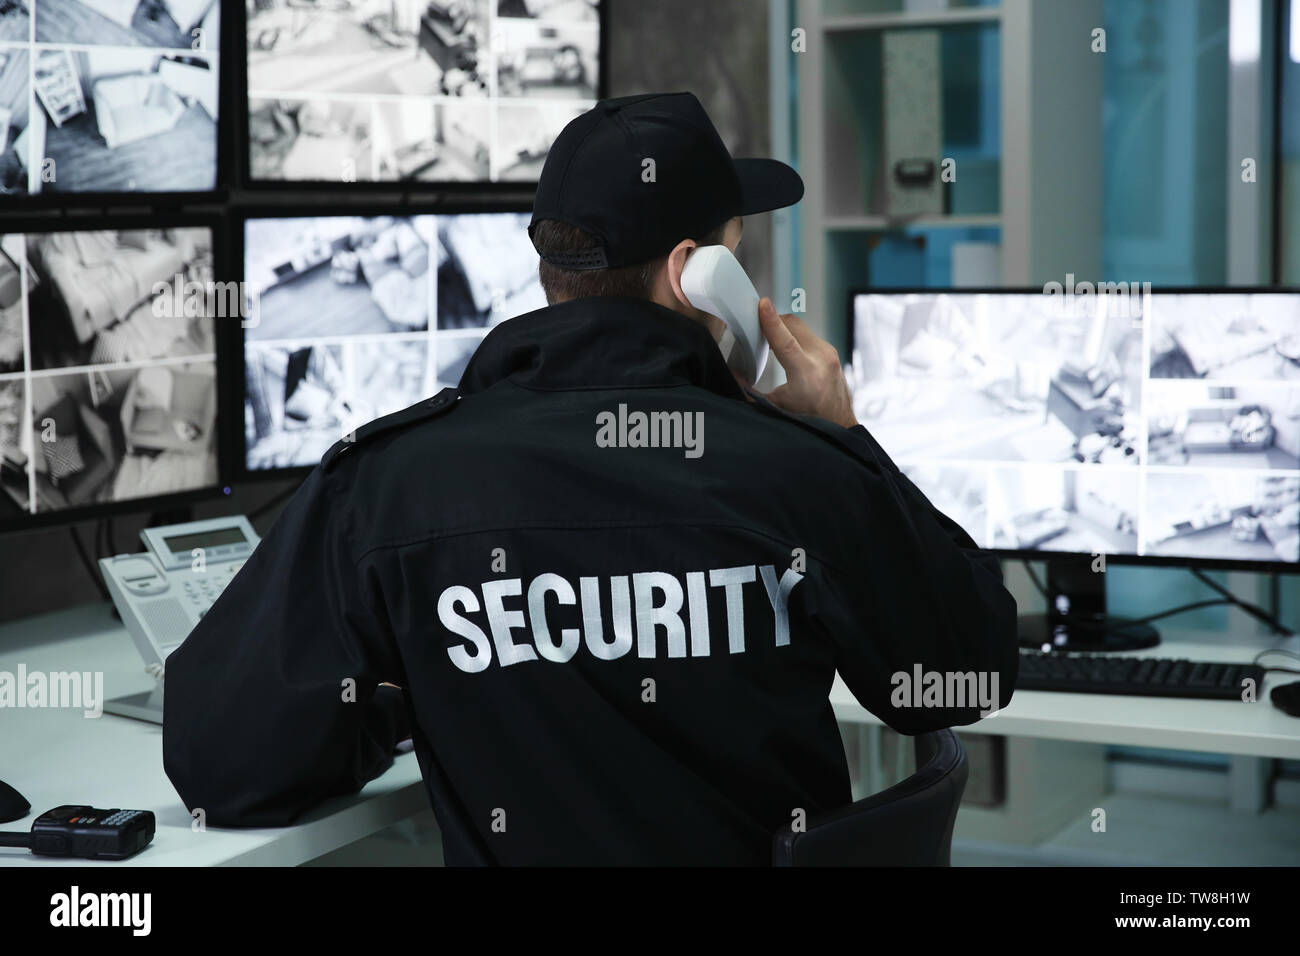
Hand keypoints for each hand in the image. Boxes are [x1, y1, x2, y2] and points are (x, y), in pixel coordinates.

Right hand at [757, 298, 857, 428]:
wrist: (839, 424)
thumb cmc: (806, 418)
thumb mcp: (775, 407)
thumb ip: (751, 392)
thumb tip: (732, 373)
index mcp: (806, 375)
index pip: (786, 342)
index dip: (771, 322)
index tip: (762, 304)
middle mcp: (821, 359)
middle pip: (792, 325)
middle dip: (773, 321)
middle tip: (755, 324)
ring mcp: (829, 353)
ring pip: (800, 327)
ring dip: (783, 327)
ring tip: (768, 337)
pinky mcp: (832, 351)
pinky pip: (808, 334)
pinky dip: (794, 335)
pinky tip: (785, 346)